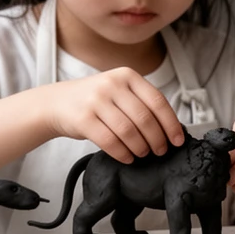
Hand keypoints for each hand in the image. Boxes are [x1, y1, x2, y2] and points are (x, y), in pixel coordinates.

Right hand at [42, 67, 184, 162]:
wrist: (57, 102)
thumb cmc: (95, 100)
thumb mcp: (118, 89)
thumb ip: (140, 101)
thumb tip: (170, 128)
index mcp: (126, 75)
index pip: (157, 101)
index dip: (171, 124)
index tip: (177, 140)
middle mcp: (112, 84)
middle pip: (145, 118)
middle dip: (157, 140)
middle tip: (160, 151)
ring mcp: (96, 101)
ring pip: (129, 132)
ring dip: (140, 148)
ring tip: (143, 154)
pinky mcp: (83, 119)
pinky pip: (110, 142)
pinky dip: (123, 153)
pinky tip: (127, 158)